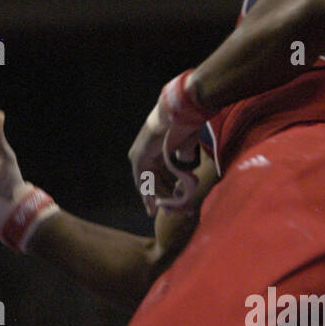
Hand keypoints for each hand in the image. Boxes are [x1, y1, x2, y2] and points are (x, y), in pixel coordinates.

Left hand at [129, 98, 200, 217]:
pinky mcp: (139, 159)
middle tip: (176, 213)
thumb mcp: (185, 144)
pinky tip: (162, 206)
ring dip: (163, 200)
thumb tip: (184, 158)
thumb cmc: (186, 125)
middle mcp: (142, 155)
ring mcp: (138, 157)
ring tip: (175, 211)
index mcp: (151, 151)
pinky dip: (155, 195)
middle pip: (153, 183)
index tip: (175, 204)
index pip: (157, 177)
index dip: (167, 191)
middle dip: (166, 199)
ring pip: (150, 186)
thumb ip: (183, 153)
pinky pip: (146, 183)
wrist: (181, 112)